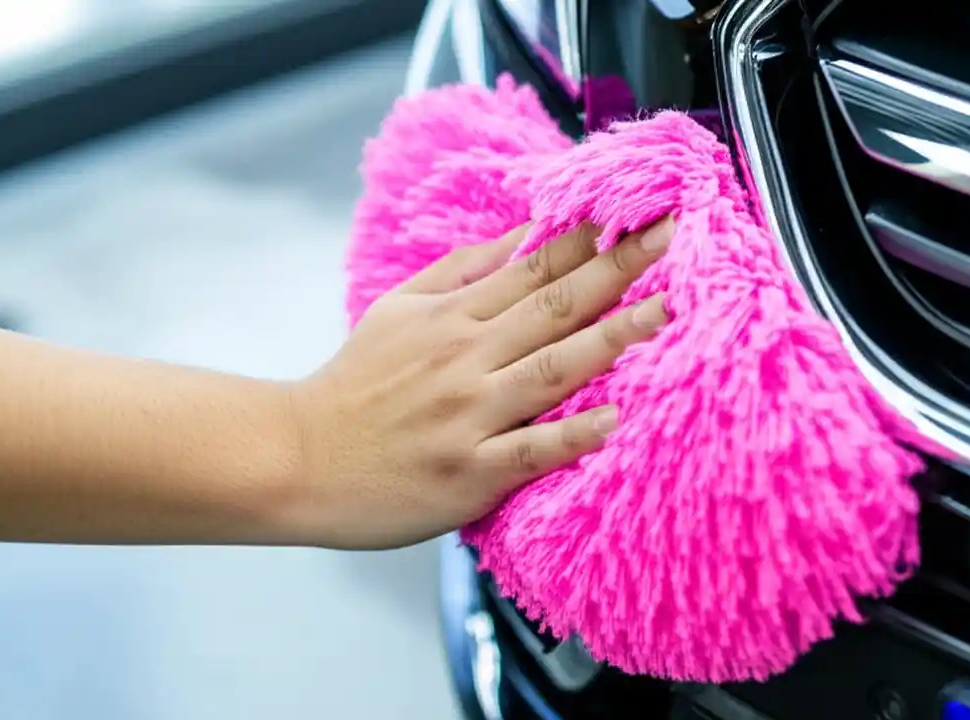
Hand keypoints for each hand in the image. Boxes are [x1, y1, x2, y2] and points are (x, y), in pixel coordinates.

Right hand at [285, 219, 671, 548]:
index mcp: (451, 317)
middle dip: (618, 268)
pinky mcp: (468, 472)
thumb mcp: (399, 309)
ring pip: (551, 369)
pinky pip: (529, 450)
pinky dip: (571, 433)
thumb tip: (525, 233)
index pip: (533, 268)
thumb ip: (463, 271)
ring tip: (664, 313)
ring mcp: (468, 415)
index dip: (590, 238)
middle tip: (673, 237)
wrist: (296, 459)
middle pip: (553, 306)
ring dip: (612, 338)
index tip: (641, 212)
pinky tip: (613, 418)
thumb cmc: (355, 385)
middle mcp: (464, 358)